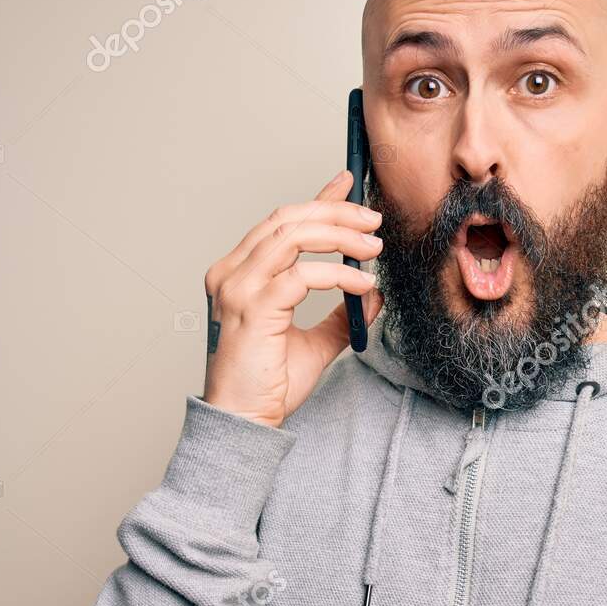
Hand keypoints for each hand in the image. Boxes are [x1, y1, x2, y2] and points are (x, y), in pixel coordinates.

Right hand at [203, 169, 383, 427]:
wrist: (245, 422)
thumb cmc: (269, 385)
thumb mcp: (315, 343)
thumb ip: (340, 316)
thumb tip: (373, 293)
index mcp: (240, 274)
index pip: (282, 222)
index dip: (318, 198)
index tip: (349, 184)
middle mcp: (233, 273)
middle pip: (287, 219)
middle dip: (335, 212)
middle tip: (374, 219)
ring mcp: (239, 288)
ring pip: (292, 236)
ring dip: (339, 236)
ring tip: (374, 247)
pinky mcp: (254, 307)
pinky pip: (301, 275)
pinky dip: (337, 273)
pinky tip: (362, 285)